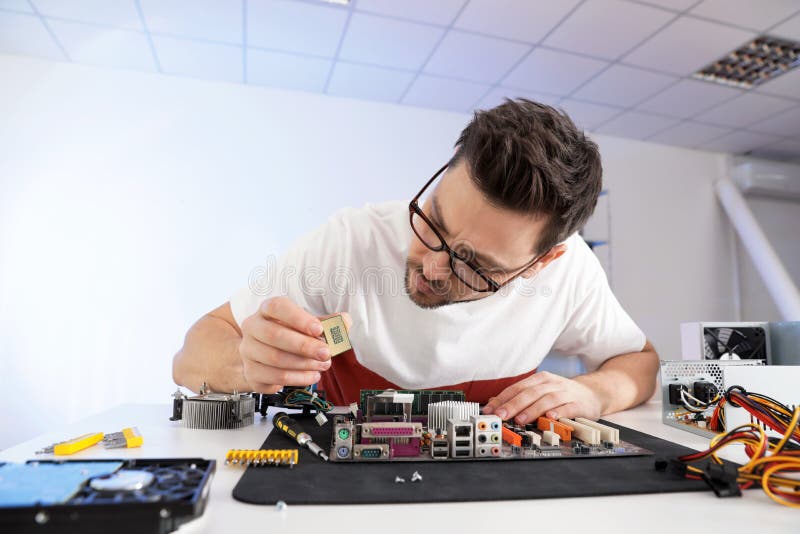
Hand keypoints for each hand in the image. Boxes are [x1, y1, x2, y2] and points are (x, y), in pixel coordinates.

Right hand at [239, 296, 350, 392]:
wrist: (263, 357)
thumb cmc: (288, 336)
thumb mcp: (308, 325)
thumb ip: (328, 322)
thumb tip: (344, 321)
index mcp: (266, 310)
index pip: (277, 307)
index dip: (298, 318)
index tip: (318, 329)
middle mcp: (253, 328)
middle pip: (274, 335)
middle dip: (304, 346)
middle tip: (326, 353)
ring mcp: (248, 352)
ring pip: (275, 359)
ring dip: (304, 364)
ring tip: (323, 365)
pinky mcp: (251, 373)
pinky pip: (275, 378)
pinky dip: (298, 379)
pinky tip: (312, 375)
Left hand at [481, 371, 601, 423]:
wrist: (593, 393)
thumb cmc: (562, 394)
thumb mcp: (541, 391)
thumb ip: (519, 397)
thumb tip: (494, 403)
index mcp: (540, 379)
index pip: (517, 387)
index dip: (502, 399)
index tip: (490, 410)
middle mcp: (552, 384)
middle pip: (530, 393)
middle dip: (513, 405)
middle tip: (501, 415)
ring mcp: (566, 393)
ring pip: (547, 400)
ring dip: (533, 410)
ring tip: (520, 419)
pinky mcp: (579, 404)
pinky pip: (568, 408)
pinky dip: (559, 413)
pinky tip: (550, 418)